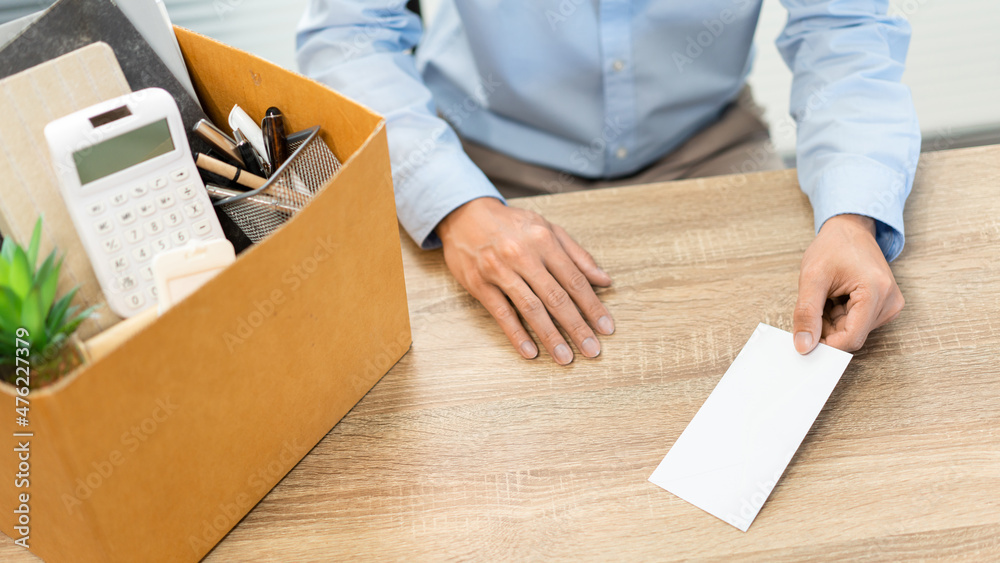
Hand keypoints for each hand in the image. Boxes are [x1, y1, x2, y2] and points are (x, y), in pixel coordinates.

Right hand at [436, 197, 613, 364]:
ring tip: (565, 357)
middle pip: (556, 297)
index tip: (606, 327)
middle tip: (592, 350)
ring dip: (550, 335)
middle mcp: (523, 255)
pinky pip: (501, 313)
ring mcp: (499, 270)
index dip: (592, 306)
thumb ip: (577, 255)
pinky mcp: (479, 283)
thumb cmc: (511, 224)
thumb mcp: (548, 228)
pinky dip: (516, 334)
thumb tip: (605, 280)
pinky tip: (530, 351)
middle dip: (577, 326)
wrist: (465, 214)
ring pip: (531, 308)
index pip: (575, 279)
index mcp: (544, 240)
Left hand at [793, 214, 903, 353]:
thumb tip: (804, 346)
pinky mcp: (886, 306)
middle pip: (851, 336)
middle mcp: (890, 302)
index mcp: (876, 292)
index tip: (804, 339)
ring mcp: (890, 305)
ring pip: (853, 332)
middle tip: (815, 303)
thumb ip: (806, 314)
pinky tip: (837, 297)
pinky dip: (840, 316)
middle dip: (827, 327)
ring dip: (833, 321)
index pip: (851, 338)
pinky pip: (858, 324)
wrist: (850, 229)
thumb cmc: (833, 247)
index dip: (825, 344)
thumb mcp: (811, 278)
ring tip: (828, 295)